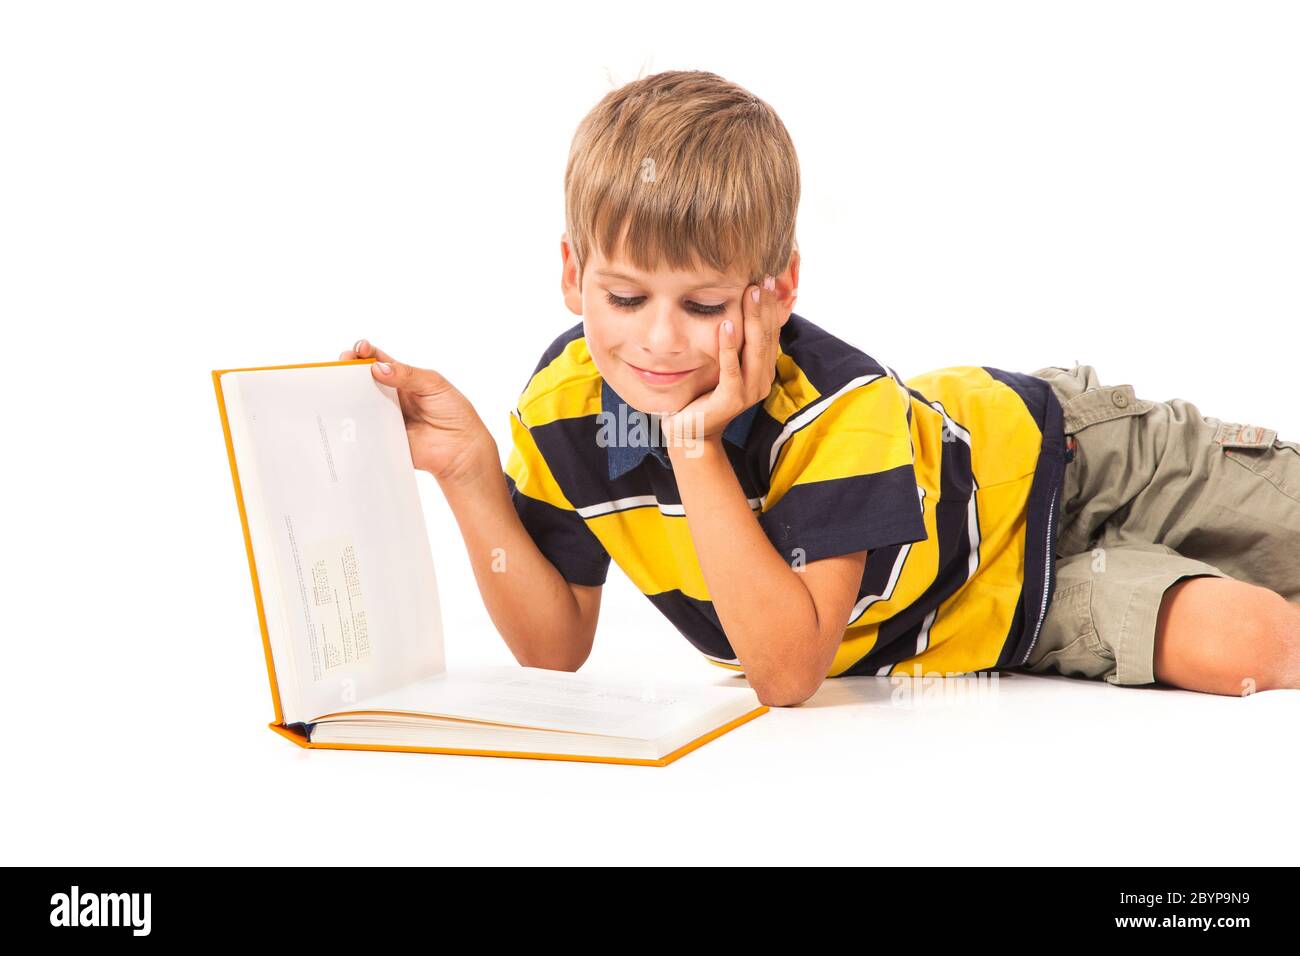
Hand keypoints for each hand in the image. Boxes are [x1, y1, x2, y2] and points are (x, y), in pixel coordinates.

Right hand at [338, 339, 496, 484]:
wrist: (461, 448)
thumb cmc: (453, 411)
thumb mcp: (433, 384)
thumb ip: (407, 375)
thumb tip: (377, 368)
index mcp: (401, 377)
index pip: (377, 359)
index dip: (365, 351)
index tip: (360, 348)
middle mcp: (388, 395)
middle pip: (361, 379)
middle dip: (348, 369)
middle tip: (343, 366)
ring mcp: (383, 416)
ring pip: (358, 403)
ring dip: (347, 395)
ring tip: (341, 390)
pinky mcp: (381, 437)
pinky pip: (362, 429)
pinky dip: (352, 423)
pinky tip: (346, 417)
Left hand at [662, 275, 791, 448]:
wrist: (691, 432)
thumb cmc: (704, 394)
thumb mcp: (724, 364)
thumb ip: (735, 344)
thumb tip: (734, 308)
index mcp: (763, 370)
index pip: (771, 332)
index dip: (770, 306)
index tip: (768, 279)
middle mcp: (762, 380)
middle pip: (766, 336)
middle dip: (764, 306)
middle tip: (763, 278)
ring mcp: (749, 392)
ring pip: (754, 349)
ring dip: (752, 318)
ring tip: (750, 292)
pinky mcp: (731, 400)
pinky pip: (731, 368)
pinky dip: (728, 346)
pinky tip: (725, 324)